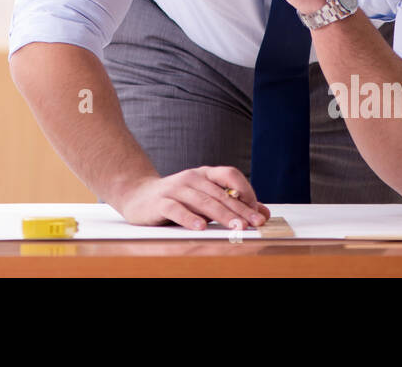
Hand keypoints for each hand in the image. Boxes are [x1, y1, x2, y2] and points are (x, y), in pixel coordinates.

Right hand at [113, 167, 270, 230]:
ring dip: (221, 215)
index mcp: (204, 174)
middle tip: (255, 223)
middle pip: (219, 193)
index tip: (257, 211)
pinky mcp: (160, 202)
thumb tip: (264, 213)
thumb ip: (232, 205)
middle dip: (240, 209)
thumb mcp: (205, 199)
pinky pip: (176, 209)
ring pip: (202, 201)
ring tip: (236, 227)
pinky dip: (189, 218)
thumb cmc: (177, 198)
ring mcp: (175, 188)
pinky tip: (200, 227)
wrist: (137, 195)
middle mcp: (191, 178)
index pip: (229, 175)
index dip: (246, 190)